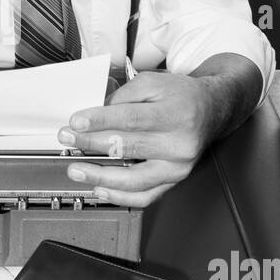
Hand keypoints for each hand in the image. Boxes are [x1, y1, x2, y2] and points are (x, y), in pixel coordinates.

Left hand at [59, 71, 216, 209]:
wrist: (211, 110)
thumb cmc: (182, 96)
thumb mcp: (154, 82)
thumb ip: (124, 95)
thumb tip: (95, 114)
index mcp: (175, 114)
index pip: (130, 119)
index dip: (100, 121)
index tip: (76, 122)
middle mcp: (179, 144)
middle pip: (127, 147)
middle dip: (90, 143)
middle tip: (68, 139)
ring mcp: (177, 167)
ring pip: (133, 179)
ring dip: (99, 176)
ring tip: (77, 170)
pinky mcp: (174, 180)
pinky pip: (145, 197)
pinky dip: (119, 197)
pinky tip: (100, 190)